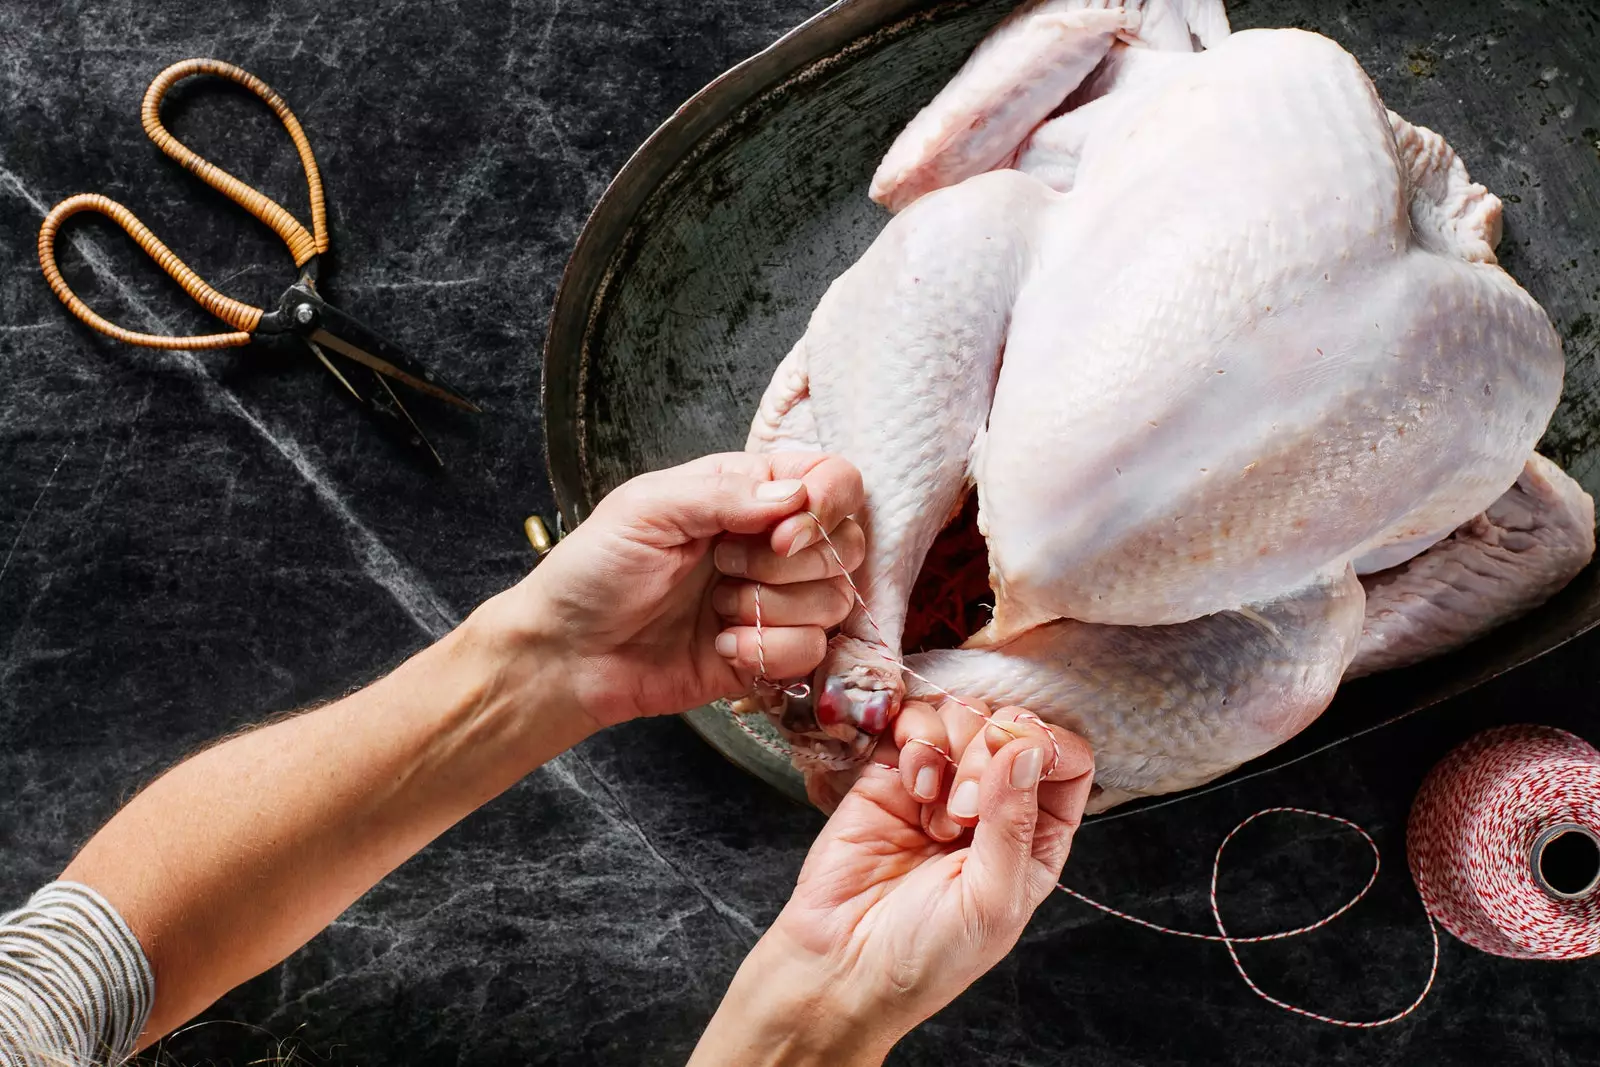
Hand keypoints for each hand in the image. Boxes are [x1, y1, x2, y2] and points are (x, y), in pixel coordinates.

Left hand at [486, 451, 865, 727]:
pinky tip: (721, 646)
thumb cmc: (594, 571)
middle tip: (723, 568)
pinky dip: (766, 650)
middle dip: (789, 565)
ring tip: (715, 610)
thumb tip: (797, 496)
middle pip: (846, 544)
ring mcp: (774, 600)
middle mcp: (770, 543)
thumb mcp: (646, 510)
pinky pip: (812, 651)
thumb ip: (723, 493)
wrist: (568, 656)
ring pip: (833, 601)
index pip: (833, 481)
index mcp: (746, 492)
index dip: (826, 506)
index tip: (781, 535)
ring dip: (771, 609)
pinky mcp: (770, 652)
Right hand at [691, 704, 1094, 1064]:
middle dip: (990, 753)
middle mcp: (993, 803)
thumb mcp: (992, 900)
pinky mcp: (891, 771)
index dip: (1046, 746)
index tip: (1015, 757)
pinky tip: (909, 789)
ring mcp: (940, 784)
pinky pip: (914, 722)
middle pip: (1013, 727)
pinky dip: (915, 740)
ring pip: (964, 715)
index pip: (1067, 760)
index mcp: (1035, 836)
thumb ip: (1014, 822)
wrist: (841, 966)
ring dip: (951, 749)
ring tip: (931, 809)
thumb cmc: (926, 956)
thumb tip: (1028, 747)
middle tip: (961, 811)